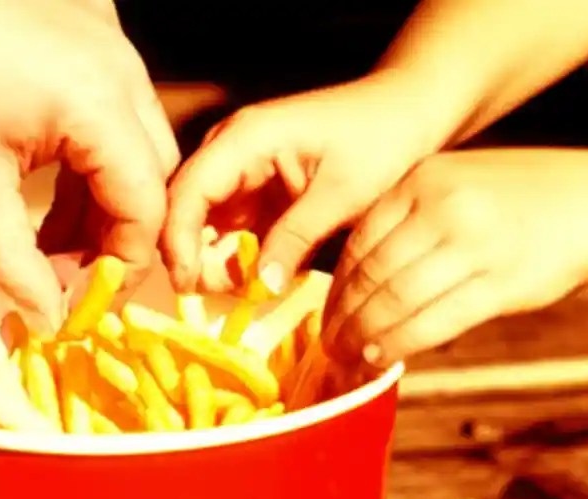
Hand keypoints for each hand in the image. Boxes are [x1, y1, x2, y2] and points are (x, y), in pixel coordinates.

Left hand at [0, 0, 177, 328]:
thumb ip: (13, 258)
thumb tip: (46, 318)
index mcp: (100, 104)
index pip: (145, 207)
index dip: (120, 265)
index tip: (82, 300)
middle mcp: (122, 68)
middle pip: (151, 175)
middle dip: (115, 233)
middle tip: (66, 274)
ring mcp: (111, 43)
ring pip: (133, 141)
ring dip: (100, 195)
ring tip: (49, 237)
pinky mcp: (91, 29)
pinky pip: (112, 104)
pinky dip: (89, 152)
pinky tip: (44, 179)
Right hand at [164, 69, 447, 293]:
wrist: (410, 114)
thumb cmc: (382, 140)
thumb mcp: (343, 193)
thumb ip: (297, 237)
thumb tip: (259, 286)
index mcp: (245, 137)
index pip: (188, 190)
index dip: (178, 239)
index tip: (187, 283)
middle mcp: (231, 149)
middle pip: (186, 208)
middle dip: (193, 255)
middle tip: (220, 295)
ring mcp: (241, 170)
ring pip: (203, 223)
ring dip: (213, 260)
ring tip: (243, 289)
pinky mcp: (255, 190)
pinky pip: (229, 229)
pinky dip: (234, 256)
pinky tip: (252, 279)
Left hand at [320, 149, 587, 367]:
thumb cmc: (515, 201)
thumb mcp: (453, 184)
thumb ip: (406, 219)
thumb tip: (353, 278)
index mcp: (423, 181)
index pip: (359, 242)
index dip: (335, 287)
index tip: (325, 313)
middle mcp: (444, 209)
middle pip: (372, 274)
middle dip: (342, 317)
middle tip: (328, 345)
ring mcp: (473, 245)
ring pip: (396, 301)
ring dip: (365, 336)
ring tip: (349, 357)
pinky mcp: (499, 283)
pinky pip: (434, 321)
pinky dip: (400, 344)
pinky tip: (384, 358)